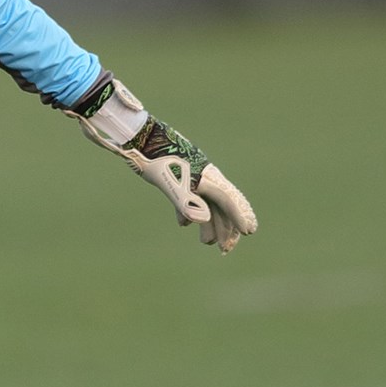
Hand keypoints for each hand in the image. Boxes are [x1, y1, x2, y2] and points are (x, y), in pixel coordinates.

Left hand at [69, 78, 257, 253]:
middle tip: (225, 250)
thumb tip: (197, 221)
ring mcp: (191, 176)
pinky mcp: (177, 177)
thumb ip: (182, 201)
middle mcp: (203, 176)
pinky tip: (183, 224)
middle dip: (225, 227)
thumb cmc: (152, 156)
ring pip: (206, 203)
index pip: (227, 199)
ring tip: (207, 243)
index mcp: (204, 175)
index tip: (248, 231)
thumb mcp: (166, 181)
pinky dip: (189, 212)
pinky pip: (190, 198)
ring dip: (208, 223)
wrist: (136, 136)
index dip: (238, 216)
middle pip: (220, 205)